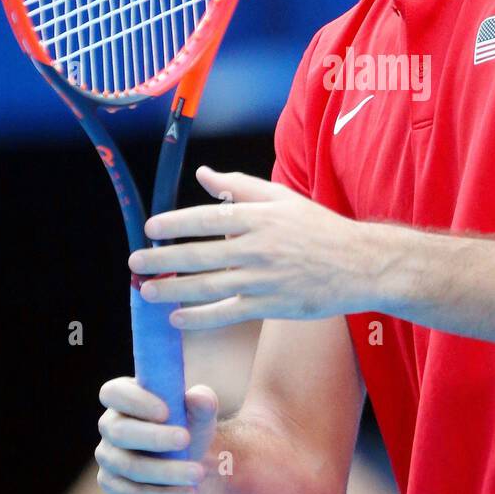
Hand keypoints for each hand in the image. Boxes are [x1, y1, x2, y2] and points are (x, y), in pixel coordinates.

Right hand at [95, 378, 217, 493]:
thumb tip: (198, 398)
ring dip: (165, 472)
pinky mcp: (112, 484)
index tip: (166, 412)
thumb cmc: (190, 425)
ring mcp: (108, 456)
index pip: (114, 393)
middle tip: (186, 440)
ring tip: (197, 473)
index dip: (135, 401)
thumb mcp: (200, 412)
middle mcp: (109, 425)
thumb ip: (202, 401)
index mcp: (123, 396)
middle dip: (154, 437)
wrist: (190, 460)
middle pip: (120, 432)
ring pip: (129, 466)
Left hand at [128, 167, 378, 327]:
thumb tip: (203, 174)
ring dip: (173, 290)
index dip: (175, 224)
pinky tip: (178, 319)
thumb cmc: (319, 228)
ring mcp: (263, 279)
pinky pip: (227, 312)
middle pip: (200, 255)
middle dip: (163, 259)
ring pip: (208, 286)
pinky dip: (201, 318)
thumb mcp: (282, 198)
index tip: (150, 228)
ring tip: (148, 291)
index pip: (206, 219)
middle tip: (136, 261)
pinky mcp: (270, 305)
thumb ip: (240, 187)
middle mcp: (257, 248)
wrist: (358, 264)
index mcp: (259, 218)